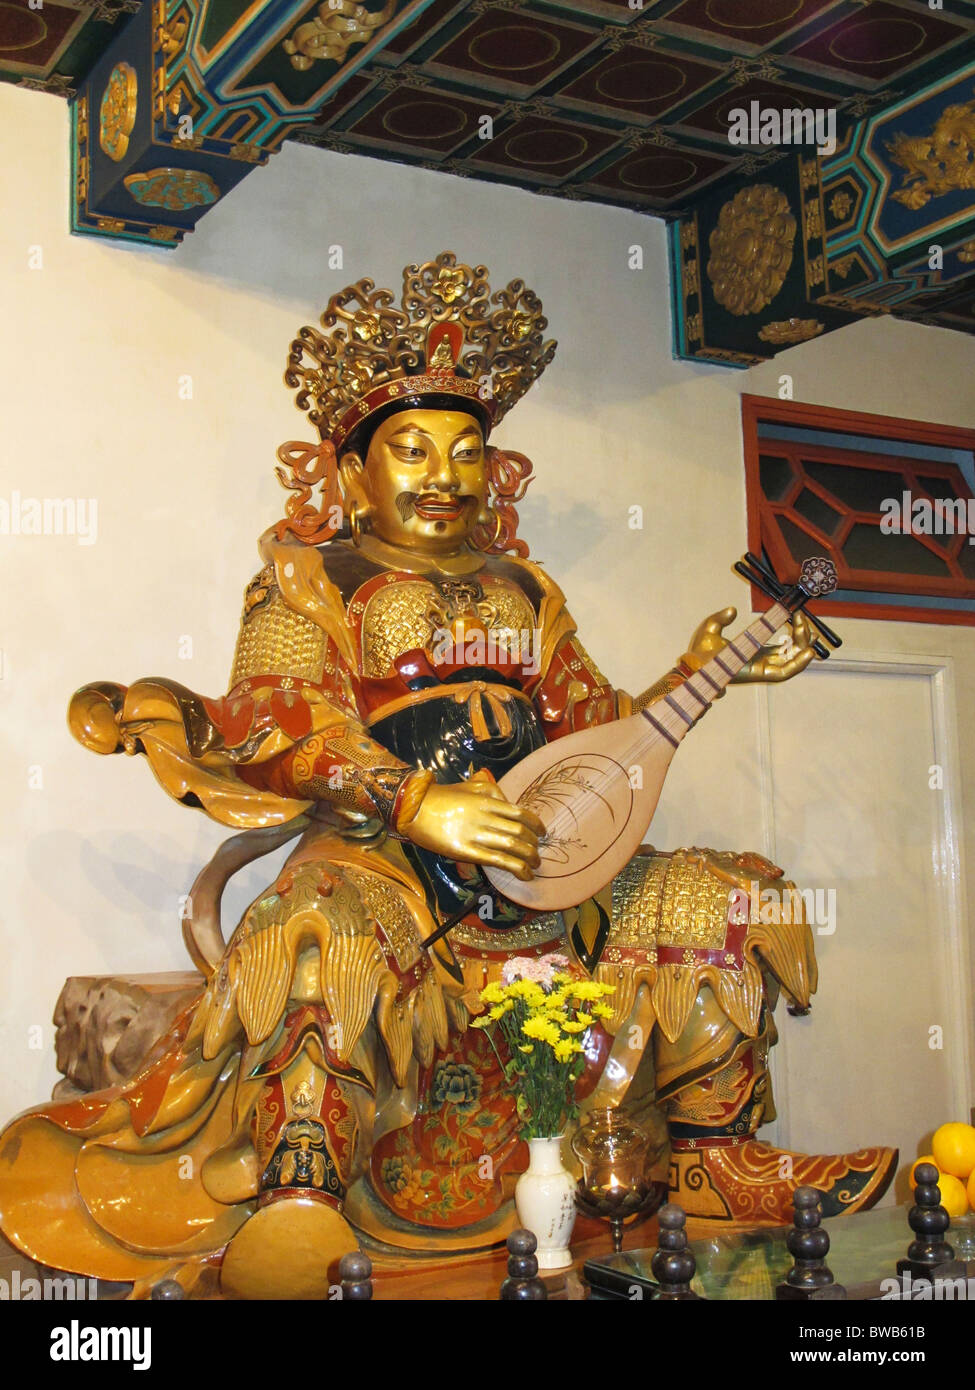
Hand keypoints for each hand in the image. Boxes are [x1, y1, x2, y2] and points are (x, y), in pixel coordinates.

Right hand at [404, 774, 544, 880]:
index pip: (521, 814)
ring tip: (536, 865)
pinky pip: (498, 861)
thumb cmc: (441, 797)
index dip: (537, 824)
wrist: (414, 808)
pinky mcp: (467, 851)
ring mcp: (476, 834)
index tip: (543, 832)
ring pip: (513, 847)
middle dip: (535, 844)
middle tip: (538, 852)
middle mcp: (485, 817)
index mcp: (487, 801)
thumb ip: (491, 791)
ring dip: (530, 858)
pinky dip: (517, 868)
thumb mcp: (469, 786)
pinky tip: (525, 875)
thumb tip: (508, 801)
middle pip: (520, 832)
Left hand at [686, 608, 818, 684]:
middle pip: (791, 651)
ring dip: (803, 648)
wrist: (693, 664)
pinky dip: (797, 664)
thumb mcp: (711, 627)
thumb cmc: (700, 651)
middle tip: (802, 619)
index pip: (781, 642)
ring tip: (809, 632)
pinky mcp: (760, 675)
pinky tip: (808, 653)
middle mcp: (762, 660)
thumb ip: (721, 618)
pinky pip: (784, 672)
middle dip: (802, 636)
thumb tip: (733, 610)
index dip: (793, 629)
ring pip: (791, 661)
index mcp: (754, 650)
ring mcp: (762, 668)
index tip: (797, 612)